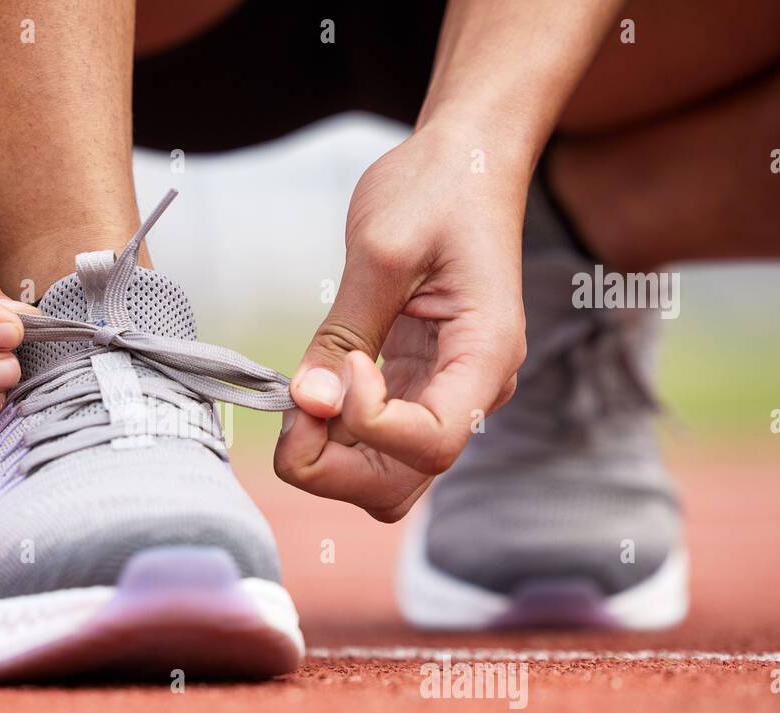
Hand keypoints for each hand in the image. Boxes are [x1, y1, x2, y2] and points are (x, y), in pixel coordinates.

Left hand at [274, 124, 526, 520]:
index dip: (368, 424)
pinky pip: (374, 444)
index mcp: (485, 355)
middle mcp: (474, 391)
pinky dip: (332, 434)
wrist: (466, 161)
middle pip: (401, 482)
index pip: (431, 444)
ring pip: (384, 478)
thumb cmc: (435, 189)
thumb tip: (306, 399)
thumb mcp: (380, 249)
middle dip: (331, 465)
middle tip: (294, 404)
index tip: (344, 362)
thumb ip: (343, 331)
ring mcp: (446, 395)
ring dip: (328, 458)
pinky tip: (310, 390)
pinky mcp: (417, 387)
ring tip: (299, 397)